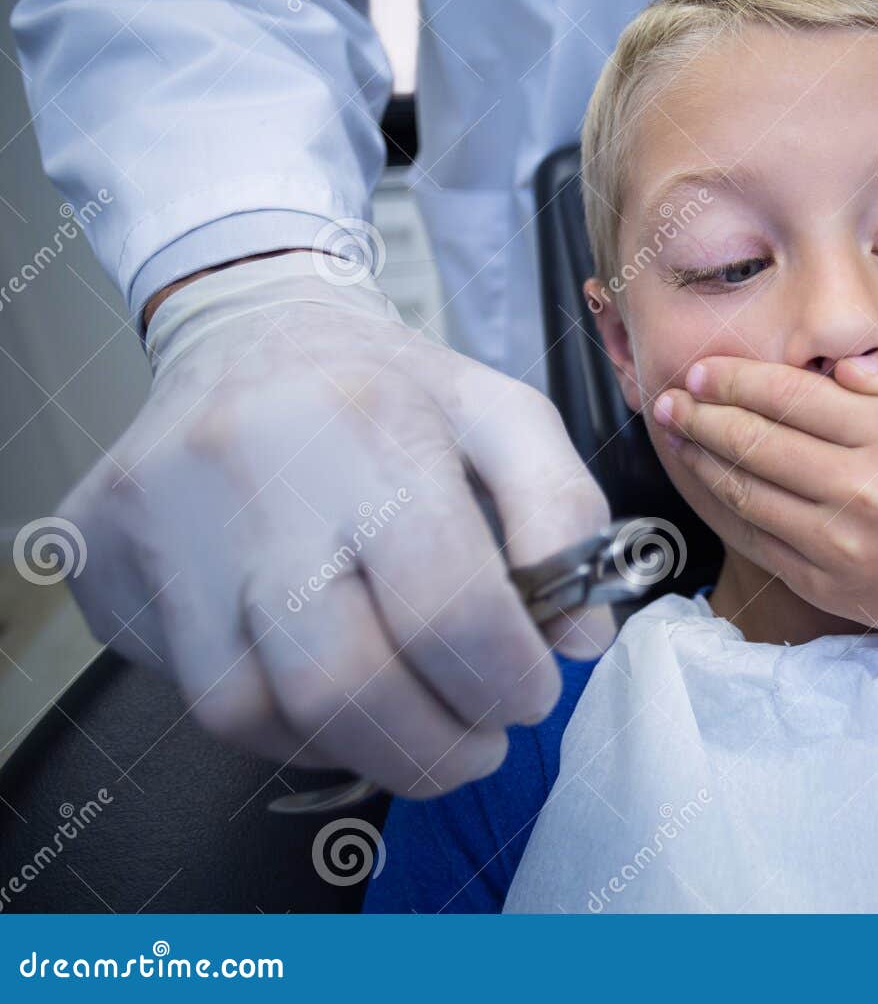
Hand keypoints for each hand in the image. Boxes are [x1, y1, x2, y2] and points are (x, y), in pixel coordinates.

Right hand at [60, 253, 611, 796]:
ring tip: (409, 723)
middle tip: (478, 748)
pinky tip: (326, 687)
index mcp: (370, 429)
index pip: (448, 607)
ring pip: (254, 713)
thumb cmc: (389, 388)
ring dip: (355, 749)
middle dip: (433, 751)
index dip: (506, 682)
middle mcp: (248, 475)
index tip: (531, 695)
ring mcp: (158, 521)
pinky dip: (280, 723)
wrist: (246, 324)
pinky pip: (194, 696)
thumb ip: (565, 515)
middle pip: (341, 685)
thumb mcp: (505, 416)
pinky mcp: (100, 558)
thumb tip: (579, 640)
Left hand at [651, 340, 877, 643]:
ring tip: (676, 429)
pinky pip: (750, 534)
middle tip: (672, 397)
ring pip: (744, 489)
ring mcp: (838, 542)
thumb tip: (842, 366)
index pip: (794, 397)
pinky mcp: (819, 579)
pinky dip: (716, 502)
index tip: (703, 369)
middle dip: (702, 414)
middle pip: (757, 441)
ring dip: (699, 455)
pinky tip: (700, 475)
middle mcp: (865, 491)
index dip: (737, 380)